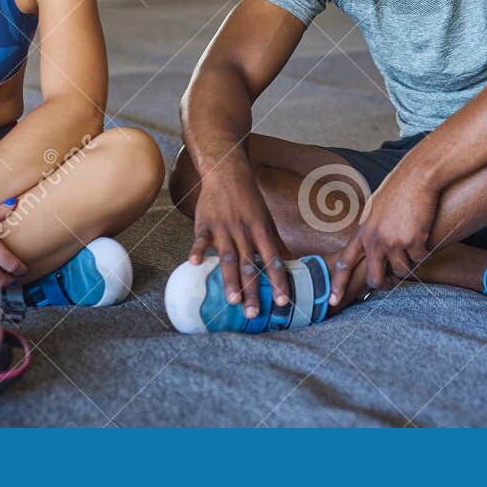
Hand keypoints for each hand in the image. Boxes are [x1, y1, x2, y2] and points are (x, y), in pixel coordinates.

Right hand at [188, 168, 291, 320]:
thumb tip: (290, 266)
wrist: (227, 173)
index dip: (277, 281)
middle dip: (252, 290)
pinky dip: (198, 250)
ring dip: (230, 280)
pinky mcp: (205, 224)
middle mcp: (244, 232)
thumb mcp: (266, 220)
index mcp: (262, 232)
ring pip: (228, 257)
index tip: (281, 302)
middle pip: (249, 265)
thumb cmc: (249, 201)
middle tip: (253, 314)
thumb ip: (274, 244)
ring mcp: (224, 228)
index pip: (272, 260)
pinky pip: (201, 239)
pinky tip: (196, 264)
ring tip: (233, 301)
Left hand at [329, 169, 436, 305]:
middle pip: (373, 278)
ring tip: (413, 250)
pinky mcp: (414, 241)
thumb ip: (370, 228)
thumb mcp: (375, 208)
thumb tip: (369, 244)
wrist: (418, 176)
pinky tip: (424, 238)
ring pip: (401, 272)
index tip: (333, 301)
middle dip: (383, 284)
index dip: (338, 284)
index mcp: (362, 232)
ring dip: (408, 266)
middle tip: (390, 282)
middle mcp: (375, 240)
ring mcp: (394, 242)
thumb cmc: (398, 188)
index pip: (345, 263)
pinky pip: (420, 260)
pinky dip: (424, 253)